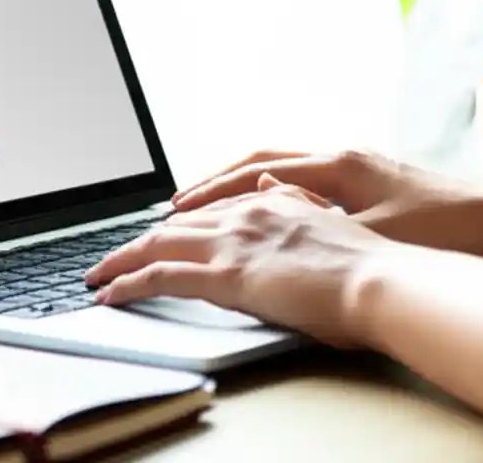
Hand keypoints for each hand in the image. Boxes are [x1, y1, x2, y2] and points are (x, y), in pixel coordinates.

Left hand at [85, 173, 402, 346]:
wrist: (386, 282)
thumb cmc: (373, 267)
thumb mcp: (335, 224)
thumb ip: (298, 206)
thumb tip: (266, 189)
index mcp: (275, 201)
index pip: (214, 208)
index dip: (183, 221)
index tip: (163, 231)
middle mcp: (247, 213)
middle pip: (176, 221)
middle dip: (139, 238)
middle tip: (113, 254)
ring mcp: (234, 242)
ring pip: (157, 243)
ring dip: (120, 259)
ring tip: (96, 274)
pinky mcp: (226, 276)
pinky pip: (159, 276)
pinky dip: (127, 283)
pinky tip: (109, 293)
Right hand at [171, 149, 470, 229]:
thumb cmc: (447, 232)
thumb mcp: (374, 231)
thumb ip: (315, 215)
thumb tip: (262, 194)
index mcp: (341, 165)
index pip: (259, 169)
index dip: (213, 189)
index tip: (177, 207)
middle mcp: (345, 157)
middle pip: (263, 160)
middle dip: (216, 182)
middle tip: (177, 205)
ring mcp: (359, 168)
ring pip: (283, 168)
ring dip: (242, 185)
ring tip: (209, 206)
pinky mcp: (373, 184)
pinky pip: (305, 181)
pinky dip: (272, 193)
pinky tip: (263, 213)